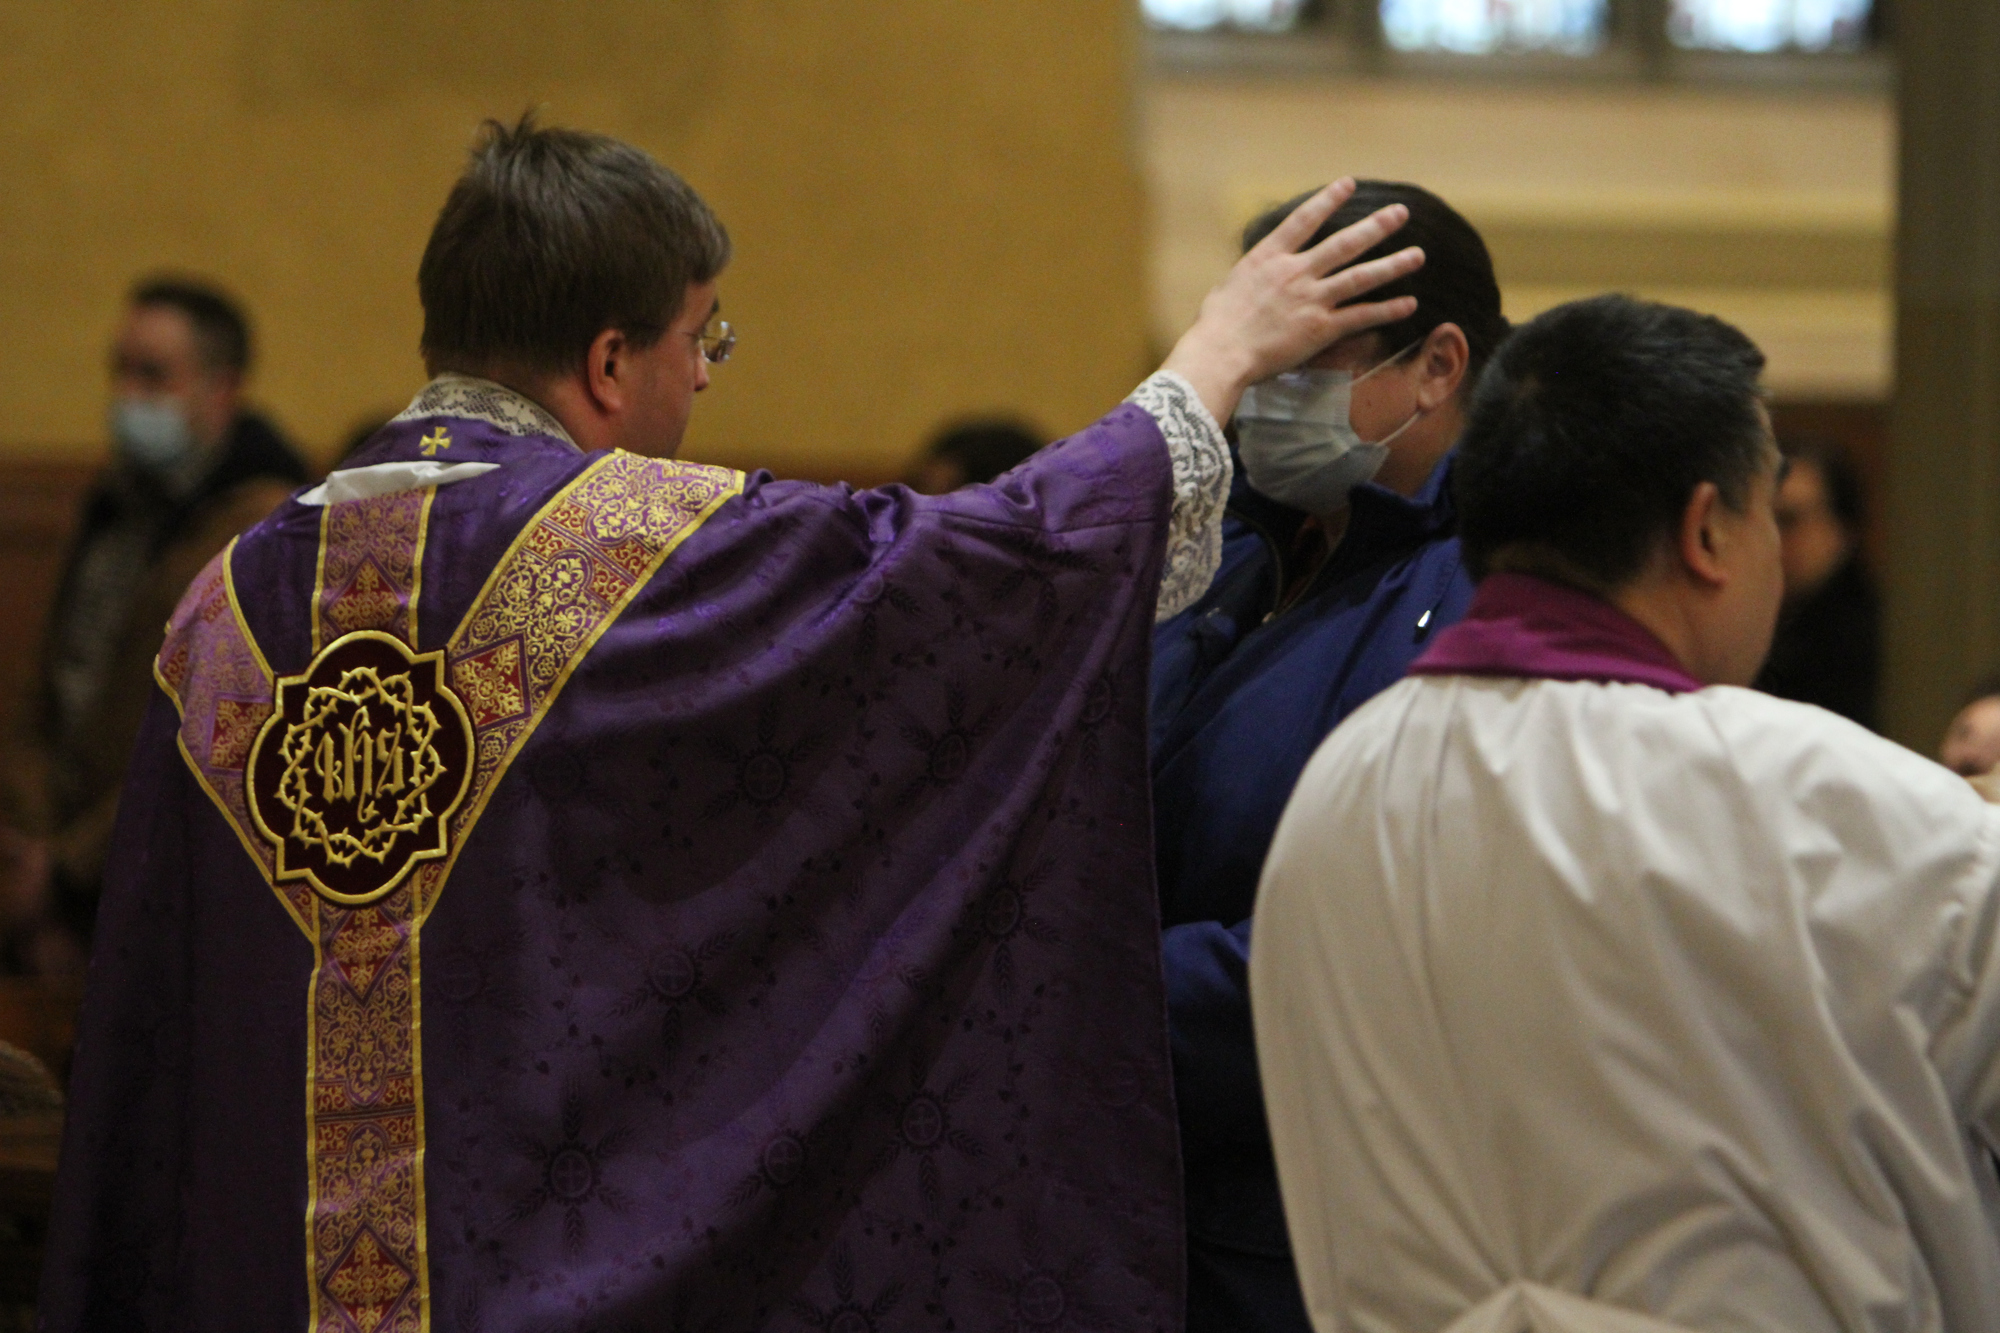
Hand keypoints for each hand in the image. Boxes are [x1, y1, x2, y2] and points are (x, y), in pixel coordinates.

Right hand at [1162, 179, 1425, 425]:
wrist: (1221, 352)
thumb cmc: (1215, 325)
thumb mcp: (1229, 286)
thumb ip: (1253, 276)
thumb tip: (1255, 274)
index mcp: (1270, 258)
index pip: (1304, 220)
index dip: (1328, 200)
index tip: (1349, 183)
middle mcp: (1296, 272)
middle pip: (1344, 244)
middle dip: (1376, 226)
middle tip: (1400, 212)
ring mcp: (1311, 299)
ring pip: (1361, 276)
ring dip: (1392, 265)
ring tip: (1418, 255)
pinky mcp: (1320, 328)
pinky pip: (1361, 316)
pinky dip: (1387, 310)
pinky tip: (1409, 304)